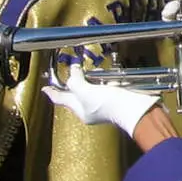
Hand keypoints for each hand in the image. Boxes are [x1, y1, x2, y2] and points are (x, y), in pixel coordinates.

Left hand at [41, 66, 159, 137]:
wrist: (137, 108)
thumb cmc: (108, 104)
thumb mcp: (85, 92)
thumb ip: (75, 81)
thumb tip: (73, 69)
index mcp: (80, 111)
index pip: (61, 99)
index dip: (52, 92)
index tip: (45, 87)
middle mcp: (91, 108)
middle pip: (79, 90)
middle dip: (80, 79)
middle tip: (77, 70)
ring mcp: (106, 103)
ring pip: (96, 86)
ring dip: (99, 78)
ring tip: (102, 75)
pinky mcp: (120, 96)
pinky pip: (112, 85)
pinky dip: (113, 80)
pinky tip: (117, 79)